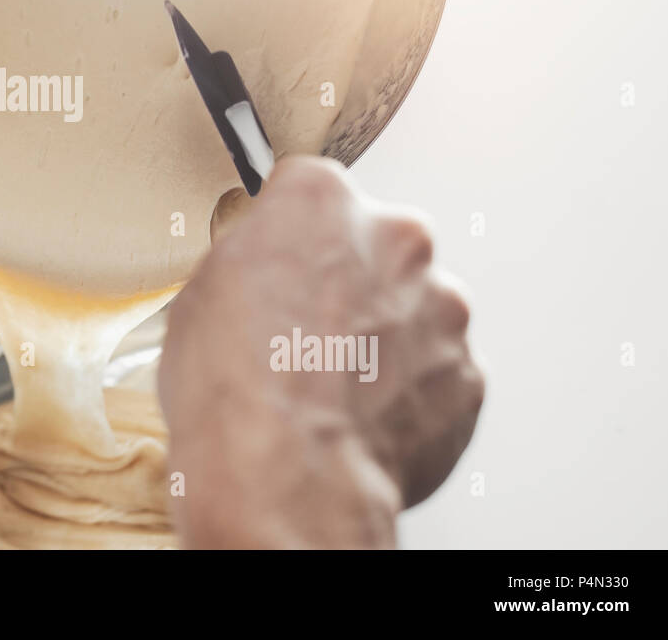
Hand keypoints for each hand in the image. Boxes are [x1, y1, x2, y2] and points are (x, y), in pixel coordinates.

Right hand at [159, 156, 482, 547]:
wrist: (286, 475)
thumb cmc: (235, 389)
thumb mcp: (199, 296)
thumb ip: (250, 262)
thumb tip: (260, 276)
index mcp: (320, 201)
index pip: (308, 193)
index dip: (289, 238)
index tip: (280, 265)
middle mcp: (394, 239)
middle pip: (375, 246)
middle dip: (349, 283)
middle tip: (305, 333)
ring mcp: (442, 307)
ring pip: (413, 309)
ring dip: (383, 338)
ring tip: (332, 389)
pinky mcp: (468, 375)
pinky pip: (437, 372)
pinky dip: (407, 392)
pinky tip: (360, 420)